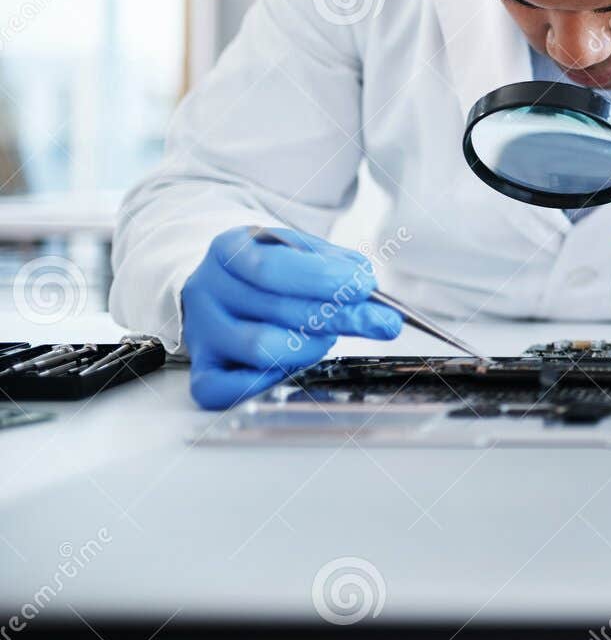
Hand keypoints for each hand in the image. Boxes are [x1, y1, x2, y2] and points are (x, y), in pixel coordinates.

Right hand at [181, 226, 401, 409]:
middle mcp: (207, 289)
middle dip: (338, 317)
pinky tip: (296, 368)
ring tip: (328, 338)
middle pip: (275, 310)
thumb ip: (334, 264)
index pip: (272, 268)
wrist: (228, 289)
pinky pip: (222, 389)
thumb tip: (366, 284)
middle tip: (379, 322)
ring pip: (259, 348)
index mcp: (229, 249)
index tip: (365, 286)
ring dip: (309, 347)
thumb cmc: (272, 271)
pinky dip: (265, 383)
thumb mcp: (301, 251)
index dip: (323, 279)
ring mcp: (202, 332)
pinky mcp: (202, 371)